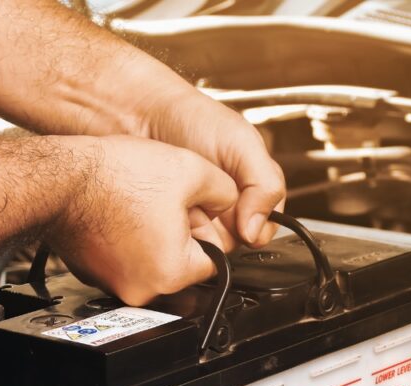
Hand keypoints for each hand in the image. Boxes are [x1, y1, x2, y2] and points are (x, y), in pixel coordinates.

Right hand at [46, 135, 238, 306]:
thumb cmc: (114, 178)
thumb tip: (232, 202)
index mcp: (172, 272)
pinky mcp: (94, 274)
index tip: (197, 212)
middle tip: (166, 204)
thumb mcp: (191, 170)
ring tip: (140, 205)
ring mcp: (114, 285)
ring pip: (153, 262)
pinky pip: (125, 261)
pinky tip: (120, 213)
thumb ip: (226, 191)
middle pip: (183, 264)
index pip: (215, 260)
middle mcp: (143, 290)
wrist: (59, 179)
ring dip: (154, 237)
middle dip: (182, 234)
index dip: (210, 230)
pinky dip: (127, 241)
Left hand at [144, 90, 285, 247]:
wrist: (143, 115)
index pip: (267, 226)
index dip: (256, 229)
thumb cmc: (193, 120)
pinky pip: (181, 243)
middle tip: (209, 206)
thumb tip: (257, 231)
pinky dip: (176, 231)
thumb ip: (264, 184)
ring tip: (187, 205)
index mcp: (254, 187)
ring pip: (210, 245)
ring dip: (199, 230)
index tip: (240, 221)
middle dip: (223, 230)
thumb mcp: (242, 144)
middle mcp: (230, 204)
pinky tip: (169, 210)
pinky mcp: (174, 223)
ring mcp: (202, 215)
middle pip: (238, 241)